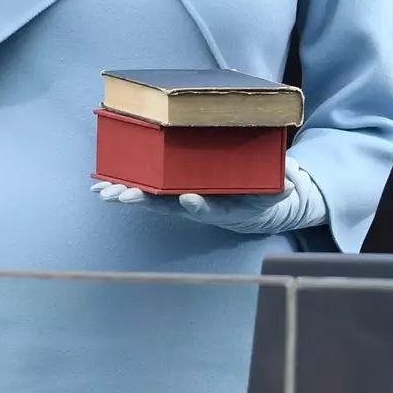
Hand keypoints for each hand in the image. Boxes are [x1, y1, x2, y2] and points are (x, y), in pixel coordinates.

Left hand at [91, 157, 326, 237]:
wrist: (251, 208)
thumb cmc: (262, 196)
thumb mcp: (275, 193)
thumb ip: (280, 188)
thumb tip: (290, 184)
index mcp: (222, 207)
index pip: (210, 208)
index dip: (200, 205)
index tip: (189, 199)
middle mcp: (197, 206)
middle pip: (168, 206)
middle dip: (145, 200)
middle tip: (124, 196)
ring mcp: (181, 200)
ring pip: (150, 200)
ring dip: (125, 195)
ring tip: (103, 193)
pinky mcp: (171, 192)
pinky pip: (145, 190)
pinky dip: (124, 188)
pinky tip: (102, 187)